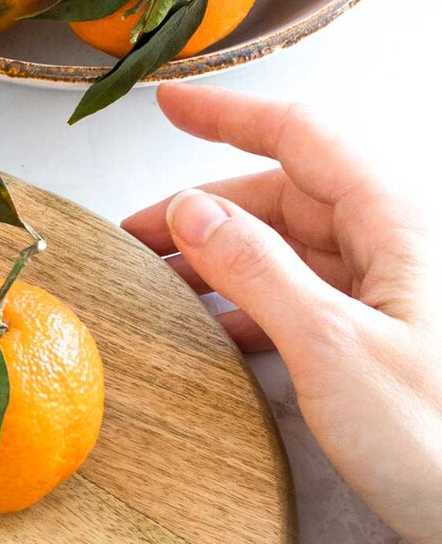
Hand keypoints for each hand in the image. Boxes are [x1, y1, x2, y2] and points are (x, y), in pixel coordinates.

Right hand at [123, 84, 441, 543]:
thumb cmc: (440, 439)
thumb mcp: (331, 348)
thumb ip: (257, 271)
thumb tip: (193, 210)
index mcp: (398, 224)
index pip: (303, 136)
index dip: (230, 115)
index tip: (168, 103)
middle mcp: (401, 247)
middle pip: (290, 195)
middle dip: (207, 207)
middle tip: (133, 238)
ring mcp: (398, 295)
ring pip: (297, 250)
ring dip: (224, 259)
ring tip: (159, 286)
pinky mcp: (392, 342)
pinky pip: (311, 299)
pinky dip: (254, 304)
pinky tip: (216, 333)